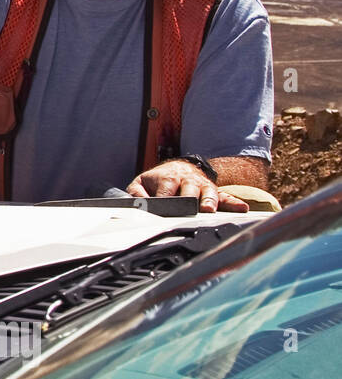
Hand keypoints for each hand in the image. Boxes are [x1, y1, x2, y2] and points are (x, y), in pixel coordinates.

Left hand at [126, 161, 247, 213]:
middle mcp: (188, 181)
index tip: (161, 211)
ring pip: (209, 193)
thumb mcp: (141, 183)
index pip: (166, 192)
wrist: (177, 167)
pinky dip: (234, 203)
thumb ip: (136, 194)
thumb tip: (138, 204)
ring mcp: (203, 186)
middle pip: (189, 192)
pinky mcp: (215, 192)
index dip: (163, 202)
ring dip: (209, 201)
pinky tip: (242, 208)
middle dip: (187, 201)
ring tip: (208, 209)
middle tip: (186, 209)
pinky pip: (226, 197)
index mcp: (168, 178)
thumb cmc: (158, 180)